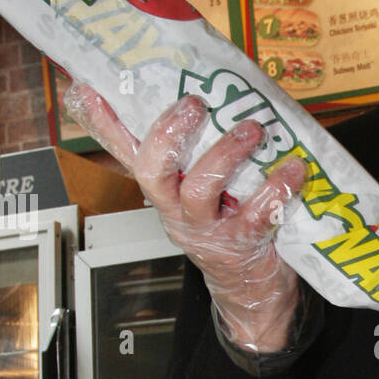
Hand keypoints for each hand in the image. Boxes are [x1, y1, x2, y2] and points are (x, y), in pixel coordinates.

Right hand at [65, 84, 306, 352]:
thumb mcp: (203, 190)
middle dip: (168, 135)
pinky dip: (276, 188)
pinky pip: (255, 214)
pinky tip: (292, 169)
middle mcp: (177, 208)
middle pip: (152, 172)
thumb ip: (199, 151)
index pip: (125, 152)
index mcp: (164, 189)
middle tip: (194, 104)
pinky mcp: (242, 243)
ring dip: (224, 155)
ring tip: (252, 130)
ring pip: (198, 190)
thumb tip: (211, 92)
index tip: (86, 89)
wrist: (252, 289)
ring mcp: (207, 228)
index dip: (103, 124)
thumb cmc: (230, 226)